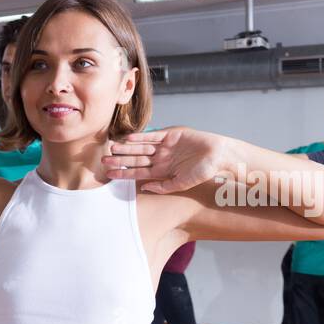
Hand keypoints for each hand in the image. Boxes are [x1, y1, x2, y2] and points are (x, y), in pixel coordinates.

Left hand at [105, 127, 231, 193]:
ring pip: (141, 147)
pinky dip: (141, 136)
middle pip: (135, 159)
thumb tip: (144, 188)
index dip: (123, 173)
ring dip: (127, 148)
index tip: (109, 175)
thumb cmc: (204, 172)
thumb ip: (163, 187)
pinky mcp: (171, 135)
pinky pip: (153, 136)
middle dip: (120, 160)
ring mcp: (165, 146)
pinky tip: (128, 138)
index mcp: (161, 172)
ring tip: (111, 148)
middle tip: (103, 160)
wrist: (219, 156)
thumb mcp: (182, 184)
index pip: (137, 173)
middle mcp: (160, 159)